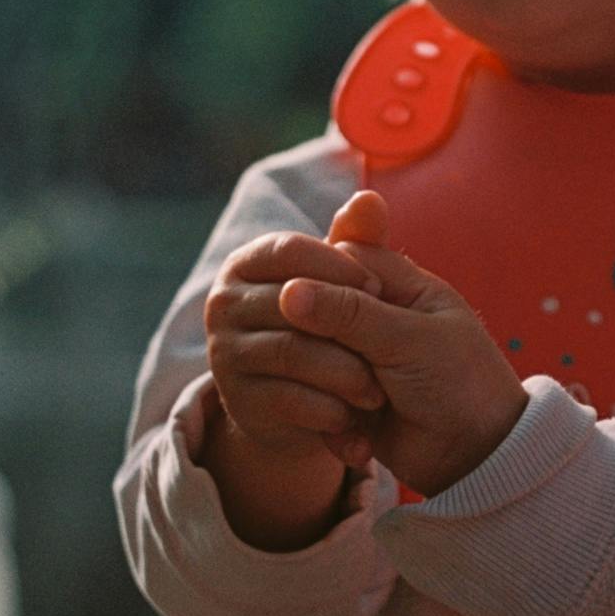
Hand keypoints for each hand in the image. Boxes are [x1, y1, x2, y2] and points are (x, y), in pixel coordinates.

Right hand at [203, 229, 388, 462]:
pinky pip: (287, 398)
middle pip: (290, 303)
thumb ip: (366, 243)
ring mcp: (228, 352)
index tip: (378, 290)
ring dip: (347, 374)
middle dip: (349, 330)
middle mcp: (230, 300)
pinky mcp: (240, 401)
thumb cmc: (378, 337)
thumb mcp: (380, 289)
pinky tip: (353, 417)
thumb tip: (367, 196)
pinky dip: (331, 410)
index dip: (337, 269)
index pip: (289, 250)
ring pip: (292, 350)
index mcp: (257, 260)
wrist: (368, 419)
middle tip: (386, 351)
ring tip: (377, 390)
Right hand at [279, 190, 526, 496]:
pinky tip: (362, 436)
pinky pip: (301, 402)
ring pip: (298, 357)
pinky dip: (329, 423)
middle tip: (374, 379)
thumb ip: (350, 312)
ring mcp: (345, 358)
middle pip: (309, 308)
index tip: (356, 323)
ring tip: (377, 404)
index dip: (329, 285)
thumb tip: (288, 291)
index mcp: (395, 281)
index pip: (337, 256)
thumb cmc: (460, 381)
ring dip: (333, 387)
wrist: (474, 456)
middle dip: (332, 350)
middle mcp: (366, 314)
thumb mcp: (411, 339)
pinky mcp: (332, 400)